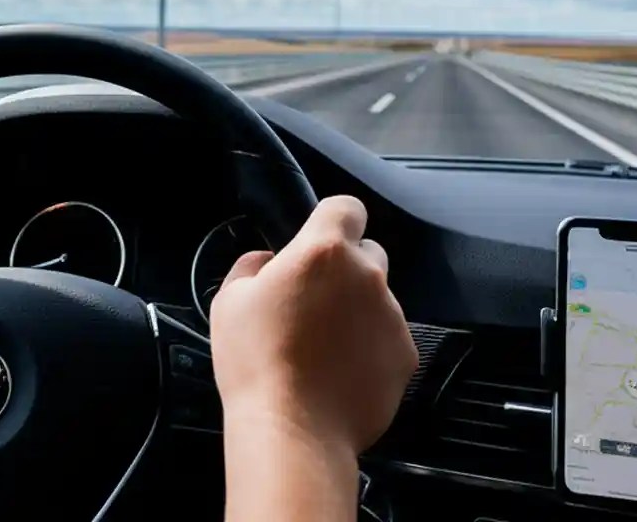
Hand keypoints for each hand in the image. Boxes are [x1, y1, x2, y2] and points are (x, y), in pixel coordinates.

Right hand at [210, 195, 416, 455]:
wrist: (292, 429)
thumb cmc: (255, 361)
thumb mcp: (230, 300)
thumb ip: (253, 266)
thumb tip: (269, 262)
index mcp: (324, 251)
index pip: (346, 207)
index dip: (333, 219)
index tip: (320, 238)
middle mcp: (367, 276)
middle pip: (368, 253)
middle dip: (346, 270)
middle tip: (314, 303)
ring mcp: (392, 316)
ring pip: (377, 301)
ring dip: (357, 313)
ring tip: (323, 349)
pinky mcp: (406, 355)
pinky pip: (388, 339)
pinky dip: (370, 349)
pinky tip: (340, 373)